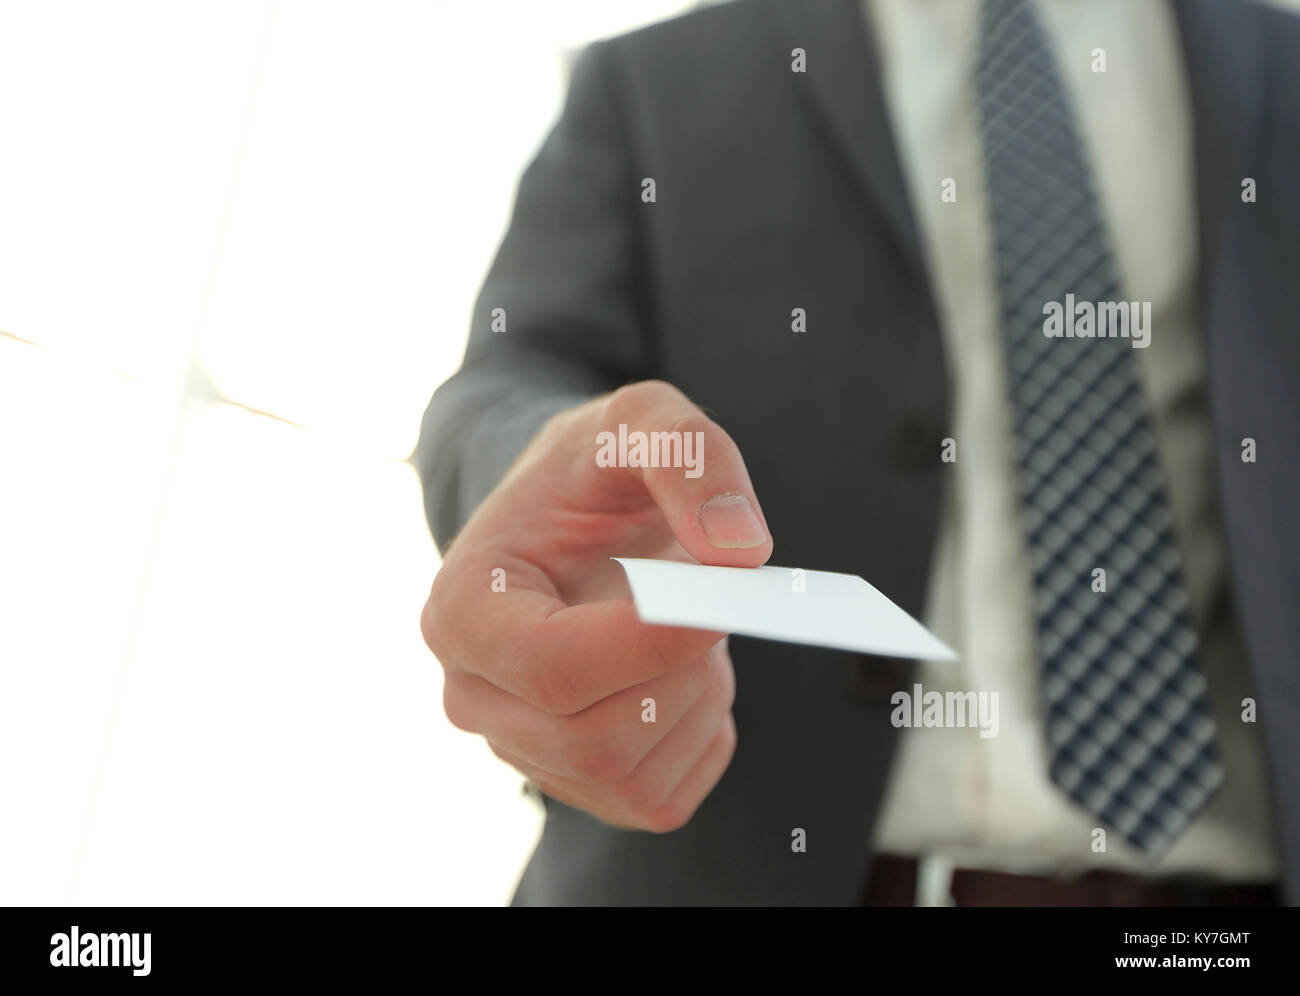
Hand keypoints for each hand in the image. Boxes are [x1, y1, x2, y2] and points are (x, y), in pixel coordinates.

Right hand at [420, 380, 773, 830]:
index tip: (724, 596)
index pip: (553, 666)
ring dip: (695, 699)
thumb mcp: (640, 420)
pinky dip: (699, 736)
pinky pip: (658, 798)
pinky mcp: (574, 783)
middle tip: (710, 601)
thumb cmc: (593, 471)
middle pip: (594, 739)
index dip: (653, 643)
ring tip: (691, 625)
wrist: (571, 518)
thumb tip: (741, 551)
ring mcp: (520, 748)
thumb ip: (689, 458)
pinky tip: (683, 672)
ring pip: (631, 775)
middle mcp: (473, 694)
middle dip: (680, 674)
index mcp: (462, 608)